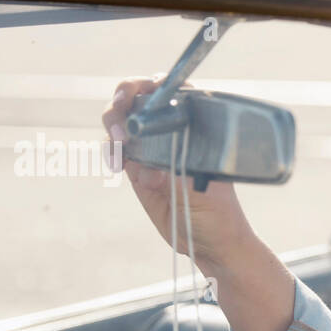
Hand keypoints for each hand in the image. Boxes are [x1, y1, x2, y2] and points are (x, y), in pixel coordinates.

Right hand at [102, 76, 254, 271]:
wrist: (212, 245)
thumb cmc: (219, 214)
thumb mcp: (202, 192)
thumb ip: (174, 175)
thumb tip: (147, 167)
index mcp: (197, 128)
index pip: (171, 91)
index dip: (150, 85)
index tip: (140, 93)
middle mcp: (173, 133)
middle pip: (139, 100)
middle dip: (123, 100)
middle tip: (118, 117)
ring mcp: (154, 150)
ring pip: (123, 122)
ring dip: (113, 126)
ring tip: (119, 147)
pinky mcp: (139, 170)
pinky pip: (118, 150)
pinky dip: (112, 151)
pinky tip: (119, 165)